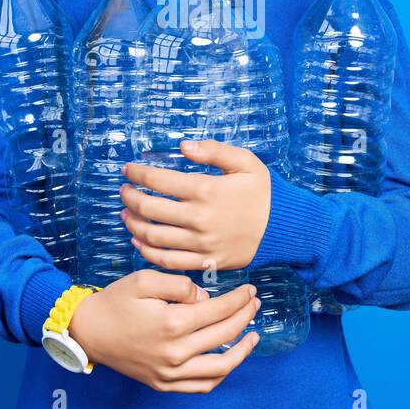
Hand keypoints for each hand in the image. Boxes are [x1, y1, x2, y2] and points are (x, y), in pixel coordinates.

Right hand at [67, 269, 260, 392]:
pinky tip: (229, 359)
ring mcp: (170, 372)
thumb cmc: (115, 302)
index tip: (250, 290)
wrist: (87, 331)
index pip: (220, 310)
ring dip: (242, 350)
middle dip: (245, 316)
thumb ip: (180, 284)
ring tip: (252, 335)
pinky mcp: (164, 384)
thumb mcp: (145, 279)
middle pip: (225, 334)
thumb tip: (205, 298)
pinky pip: (202, 386)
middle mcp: (176, 352)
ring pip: (221, 367)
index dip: (239, 299)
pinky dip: (221, 374)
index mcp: (173, 322)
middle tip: (254, 303)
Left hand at [119, 139, 270, 274]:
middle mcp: (199, 218)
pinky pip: (169, 261)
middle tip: (123, 190)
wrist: (286, 228)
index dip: (137, 174)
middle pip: (150, 209)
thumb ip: (213, 151)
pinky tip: (139, 241)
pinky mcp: (206, 261)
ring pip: (154, 236)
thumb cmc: (264, 192)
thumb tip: (182, 146)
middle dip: (130, 197)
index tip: (128, 169)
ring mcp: (201, 243)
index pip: (158, 180)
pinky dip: (148, 252)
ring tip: (126, 214)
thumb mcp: (245, 162)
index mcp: (206, 190)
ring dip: (133, 224)